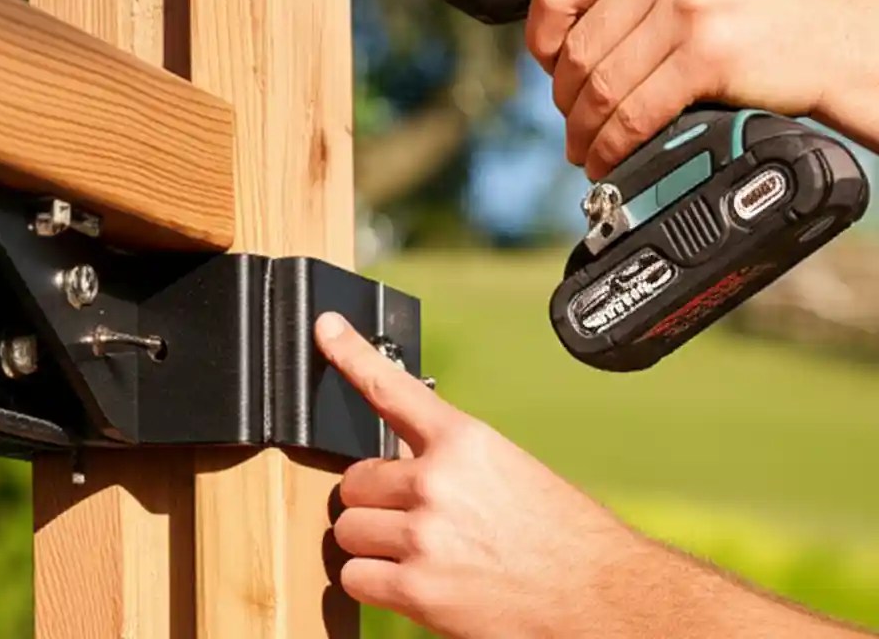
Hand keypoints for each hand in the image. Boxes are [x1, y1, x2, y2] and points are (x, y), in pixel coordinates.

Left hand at [317, 311, 878, 637]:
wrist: (600, 596)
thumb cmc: (561, 537)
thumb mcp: (508, 471)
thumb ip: (449, 459)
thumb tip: (398, 459)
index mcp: (465, 441)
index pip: (391, 388)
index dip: (350, 354)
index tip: (326, 329)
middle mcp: (437, 481)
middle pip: (353, 481)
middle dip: (373, 501)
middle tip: (410, 518)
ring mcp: (422, 534)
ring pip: (346, 529)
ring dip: (370, 543)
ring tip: (415, 552)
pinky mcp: (415, 587)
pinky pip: (353, 576)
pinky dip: (373, 582)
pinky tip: (410, 582)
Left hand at [525, 0, 868, 179]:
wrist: (836, 37)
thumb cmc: (755, 15)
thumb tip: (558, 59)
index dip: (541, 45)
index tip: (551, 73)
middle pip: (578, 52)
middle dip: (567, 105)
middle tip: (574, 131)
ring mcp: (688, 7)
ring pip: (602, 88)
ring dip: (587, 134)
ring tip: (588, 152)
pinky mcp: (708, 54)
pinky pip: (635, 114)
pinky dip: (614, 147)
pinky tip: (612, 159)